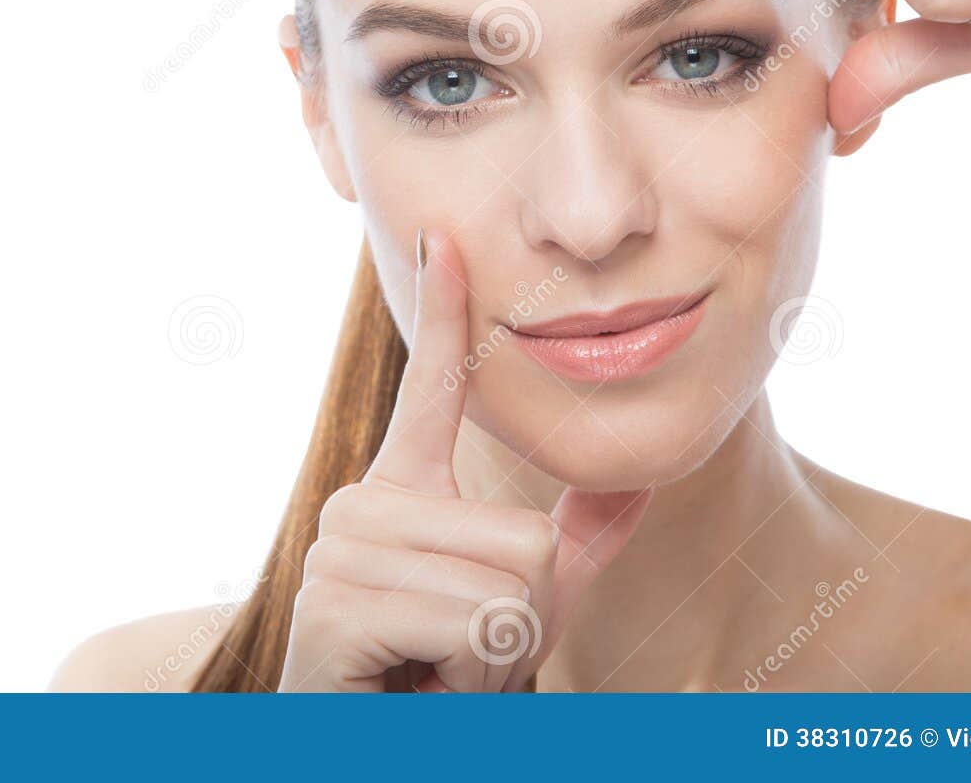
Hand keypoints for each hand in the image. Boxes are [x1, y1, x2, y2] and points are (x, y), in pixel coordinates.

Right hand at [277, 230, 652, 691]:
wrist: (368, 751)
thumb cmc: (441, 675)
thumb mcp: (528, 606)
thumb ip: (577, 542)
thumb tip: (637, 483)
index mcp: (403, 492)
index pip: (432, 390)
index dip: (444, 313)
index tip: (445, 238)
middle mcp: (361, 504)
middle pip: (526, 537)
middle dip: (524, 619)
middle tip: (460, 653)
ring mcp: (342, 551)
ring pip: (508, 583)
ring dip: (496, 656)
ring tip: (437, 669)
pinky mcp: (333, 605)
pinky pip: (473, 623)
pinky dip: (470, 676)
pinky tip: (416, 682)